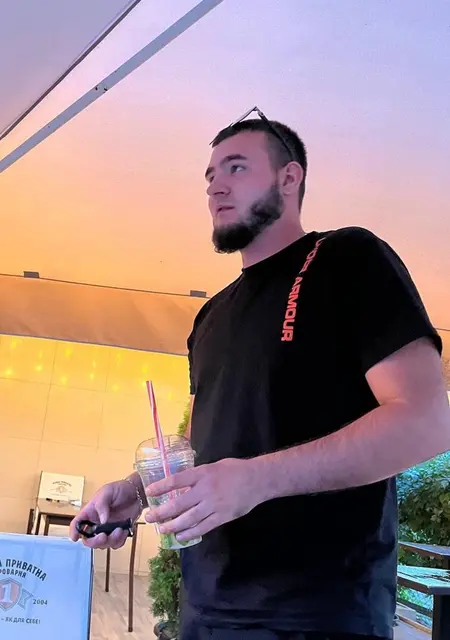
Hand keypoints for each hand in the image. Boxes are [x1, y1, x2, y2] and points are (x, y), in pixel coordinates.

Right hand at [69, 479, 141, 549]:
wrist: (137, 492)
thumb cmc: (119, 489)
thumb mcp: (108, 492)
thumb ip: (102, 505)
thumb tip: (102, 521)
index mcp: (90, 512)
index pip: (77, 523)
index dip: (74, 531)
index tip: (75, 538)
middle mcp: (97, 523)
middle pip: (89, 539)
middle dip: (95, 542)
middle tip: (104, 537)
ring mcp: (107, 529)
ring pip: (103, 544)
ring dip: (111, 541)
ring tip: (120, 530)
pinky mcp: (118, 533)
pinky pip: (116, 544)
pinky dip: (120, 541)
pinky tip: (125, 530)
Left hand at [145, 458, 260, 542]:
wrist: (257, 480)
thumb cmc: (234, 469)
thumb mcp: (213, 466)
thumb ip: (197, 476)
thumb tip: (180, 484)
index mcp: (203, 473)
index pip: (176, 480)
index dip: (161, 487)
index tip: (148, 492)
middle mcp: (206, 490)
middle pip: (179, 503)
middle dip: (162, 512)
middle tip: (149, 517)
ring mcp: (214, 505)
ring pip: (188, 519)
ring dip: (172, 526)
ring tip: (161, 530)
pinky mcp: (222, 517)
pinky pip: (202, 528)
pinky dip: (189, 534)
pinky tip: (180, 537)